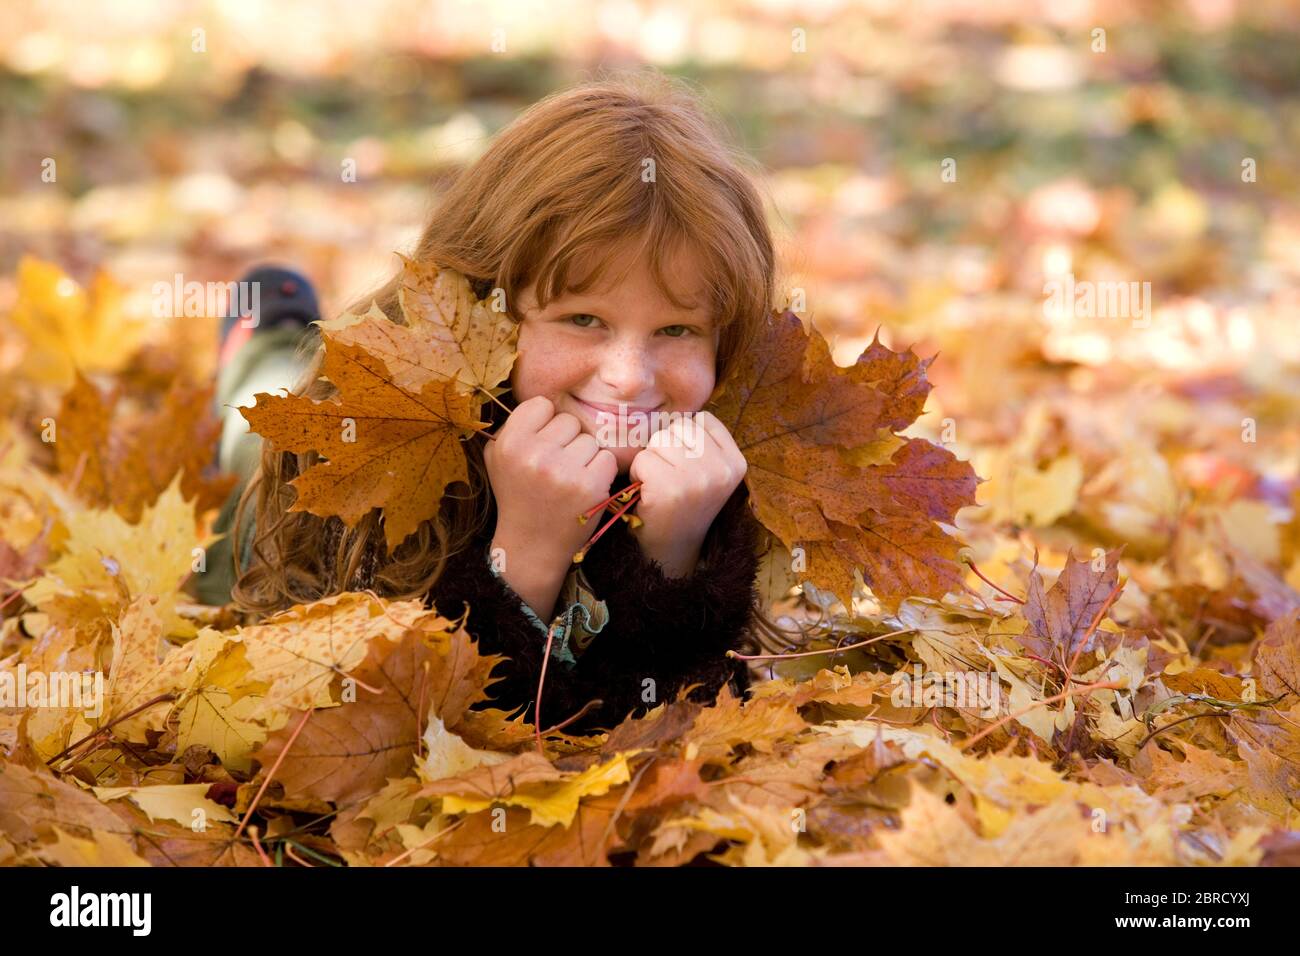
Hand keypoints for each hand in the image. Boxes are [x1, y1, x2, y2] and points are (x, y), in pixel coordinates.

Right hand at [484, 396, 618, 615]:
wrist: (531, 545)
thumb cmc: (517, 495)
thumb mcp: (498, 459)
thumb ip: (511, 426)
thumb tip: (538, 400)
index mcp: (510, 443)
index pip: (542, 405)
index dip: (545, 424)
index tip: (541, 444)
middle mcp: (535, 455)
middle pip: (569, 421)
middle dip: (566, 441)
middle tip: (555, 467)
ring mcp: (564, 471)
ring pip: (589, 440)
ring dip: (584, 457)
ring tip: (567, 479)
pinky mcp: (590, 487)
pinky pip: (607, 458)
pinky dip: (600, 472)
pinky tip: (584, 488)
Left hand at [628, 411, 747, 576]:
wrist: (671, 551)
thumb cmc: (683, 503)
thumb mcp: (709, 471)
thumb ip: (703, 440)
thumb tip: (677, 407)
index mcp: (737, 463)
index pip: (702, 420)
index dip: (685, 438)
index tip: (686, 466)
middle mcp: (723, 470)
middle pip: (680, 427)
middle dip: (667, 448)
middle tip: (671, 478)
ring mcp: (699, 480)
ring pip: (660, 440)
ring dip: (651, 460)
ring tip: (660, 485)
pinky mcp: (671, 489)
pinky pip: (644, 459)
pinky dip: (639, 474)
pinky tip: (649, 494)